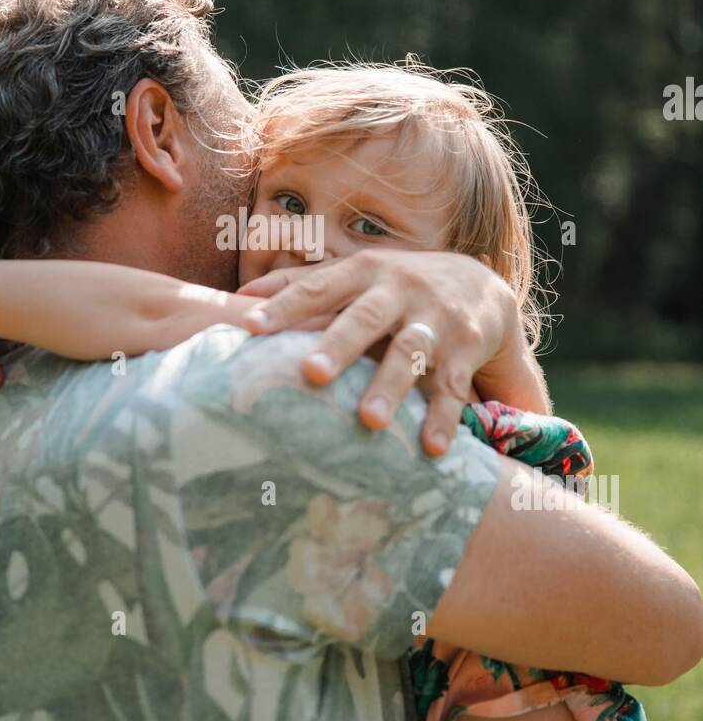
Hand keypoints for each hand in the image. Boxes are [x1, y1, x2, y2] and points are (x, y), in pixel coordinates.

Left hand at [238, 251, 524, 454]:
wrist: (481, 286)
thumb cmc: (398, 285)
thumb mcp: (357, 274)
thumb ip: (302, 283)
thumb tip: (240, 297)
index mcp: (365, 271)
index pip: (318, 286)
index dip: (284, 305)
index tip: (249, 327)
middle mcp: (400, 289)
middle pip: (364, 318)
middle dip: (338, 345)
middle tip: (311, 373)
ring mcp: (435, 318)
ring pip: (410, 353)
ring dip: (390, 386)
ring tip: (369, 420)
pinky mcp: (465, 347)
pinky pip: (452, 386)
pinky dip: (443, 418)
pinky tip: (430, 449)